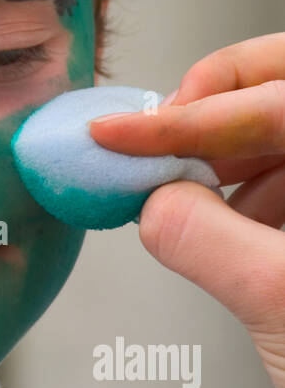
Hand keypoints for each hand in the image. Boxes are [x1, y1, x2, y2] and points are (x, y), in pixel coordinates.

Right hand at [87, 34, 284, 387]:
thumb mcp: (279, 300)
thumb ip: (202, 236)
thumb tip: (154, 202)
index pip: (272, 102)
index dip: (182, 117)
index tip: (119, 133)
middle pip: (283, 87)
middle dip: (215, 108)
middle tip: (161, 140)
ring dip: (232, 158)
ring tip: (193, 198)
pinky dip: (255, 195)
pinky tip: (233, 230)